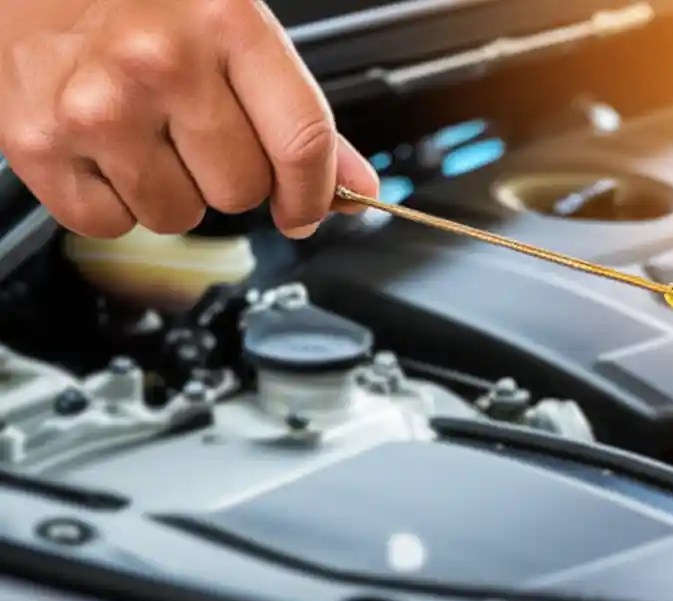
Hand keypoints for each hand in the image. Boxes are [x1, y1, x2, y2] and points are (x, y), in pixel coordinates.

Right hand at [0, 0, 378, 238]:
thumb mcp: (234, 26)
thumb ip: (296, 111)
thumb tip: (353, 187)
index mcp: (225, 23)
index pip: (302, 142)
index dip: (314, 193)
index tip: (307, 209)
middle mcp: (159, 63)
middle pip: (241, 191)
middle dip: (232, 178)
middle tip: (199, 134)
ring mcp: (95, 106)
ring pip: (177, 216)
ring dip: (172, 192)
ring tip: (147, 134)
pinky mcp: (36, 143)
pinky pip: (108, 223)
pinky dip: (112, 201)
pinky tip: (106, 148)